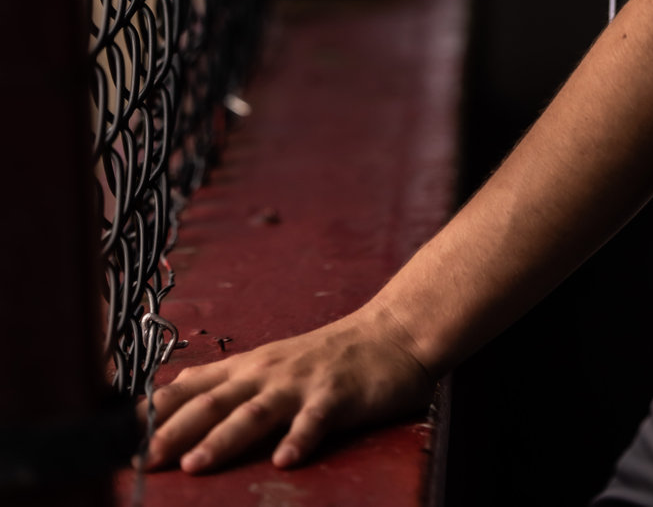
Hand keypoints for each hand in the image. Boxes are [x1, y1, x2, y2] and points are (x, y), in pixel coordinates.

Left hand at [143, 302, 436, 473]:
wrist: (391, 334)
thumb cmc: (329, 356)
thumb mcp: (271, 362)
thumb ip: (227, 379)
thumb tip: (172, 393)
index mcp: (250, 367)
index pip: (192, 387)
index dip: (155, 410)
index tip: (117, 433)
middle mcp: (269, 372)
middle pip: (214, 401)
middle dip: (175, 430)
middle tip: (142, 458)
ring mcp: (303, 382)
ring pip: (256, 411)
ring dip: (224, 438)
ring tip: (196, 463)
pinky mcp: (338, 395)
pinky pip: (317, 420)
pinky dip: (300, 438)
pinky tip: (286, 460)